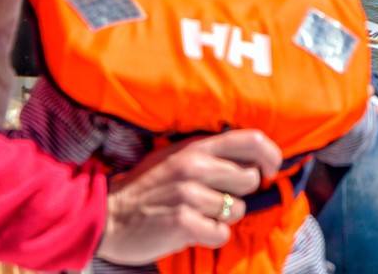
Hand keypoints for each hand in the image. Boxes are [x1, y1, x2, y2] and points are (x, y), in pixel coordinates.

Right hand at [96, 129, 281, 264]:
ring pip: (237, 210)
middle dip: (241, 193)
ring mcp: (190, 195)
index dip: (271, 155)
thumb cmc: (146, 187)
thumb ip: (210, 153)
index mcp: (196, 147)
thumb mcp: (175, 156)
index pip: (252, 140)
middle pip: (250, 178)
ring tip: (197, 214)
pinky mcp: (184, 223)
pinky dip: (211, 237)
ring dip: (223, 218)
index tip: (271, 170)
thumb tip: (252, 159)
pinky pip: (221, 234)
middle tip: (218, 199)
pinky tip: (192, 231)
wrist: (106, 215)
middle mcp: (195, 166)